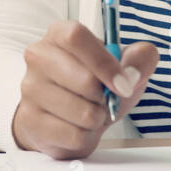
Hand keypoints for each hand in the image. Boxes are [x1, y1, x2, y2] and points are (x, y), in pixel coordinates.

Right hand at [11, 20, 159, 159]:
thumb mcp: (123, 65)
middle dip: (106, 97)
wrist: (65, 115)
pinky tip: (77, 127)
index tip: (125, 84)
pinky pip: (74, 136)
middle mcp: (39, 56)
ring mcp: (30, 88)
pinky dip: (86, 136)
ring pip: (82, 113)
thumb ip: (140, 58)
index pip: (76, 37)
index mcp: (59, 34)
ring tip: (90, 112)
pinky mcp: (30, 119)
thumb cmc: (94, 83)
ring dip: (97, 118)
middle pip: (84, 80)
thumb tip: (132, 73)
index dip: (105, 62)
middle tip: (105, 98)